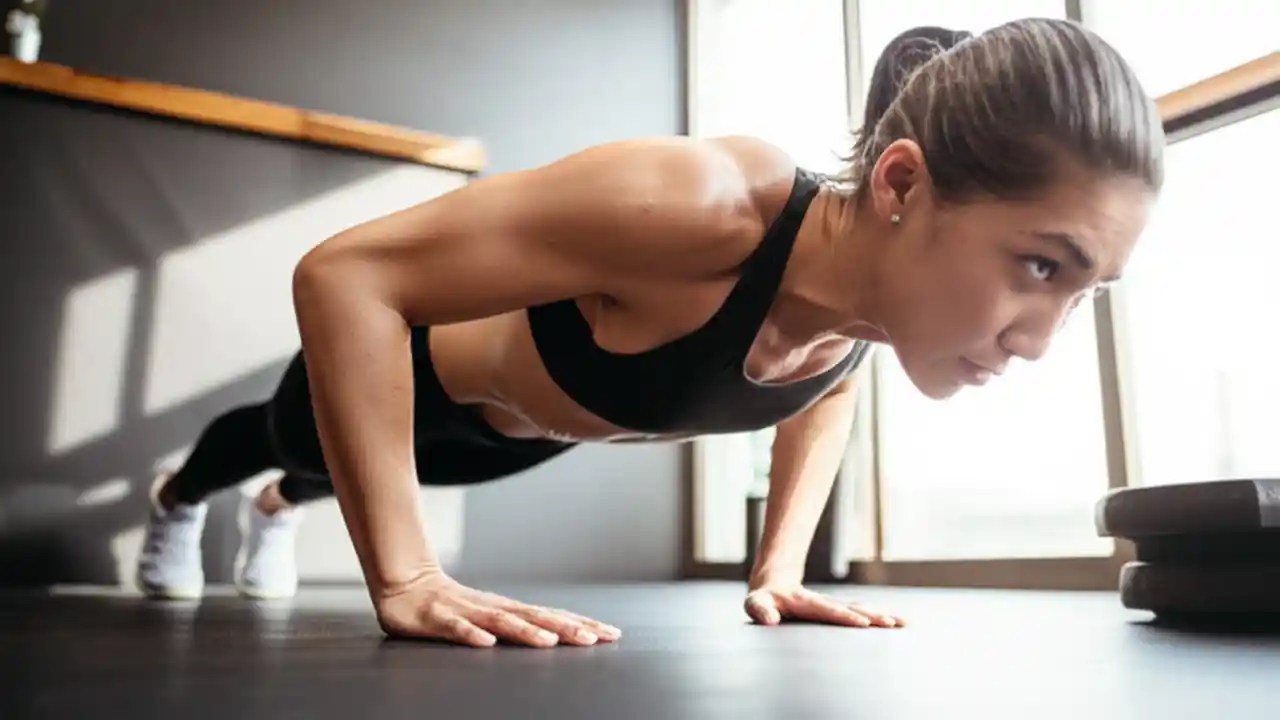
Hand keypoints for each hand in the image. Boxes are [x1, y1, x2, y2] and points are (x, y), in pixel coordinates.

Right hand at [375, 570, 622, 647]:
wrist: (405, 582)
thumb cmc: (449, 605)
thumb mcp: (488, 617)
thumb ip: (516, 626)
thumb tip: (555, 637)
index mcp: (507, 609)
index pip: (551, 616)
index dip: (581, 624)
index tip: (611, 634)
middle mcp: (493, 608)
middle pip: (534, 617)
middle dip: (566, 628)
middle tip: (595, 639)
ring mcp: (466, 612)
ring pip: (501, 622)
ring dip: (526, 632)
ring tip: (549, 642)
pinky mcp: (437, 620)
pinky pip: (456, 629)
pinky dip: (471, 635)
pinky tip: (486, 643)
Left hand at [743, 582, 904, 628]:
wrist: (774, 583)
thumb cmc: (763, 600)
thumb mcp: (755, 604)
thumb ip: (761, 610)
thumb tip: (769, 620)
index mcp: (806, 603)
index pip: (828, 611)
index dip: (845, 617)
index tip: (864, 623)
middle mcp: (825, 602)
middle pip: (852, 609)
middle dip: (872, 616)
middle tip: (892, 624)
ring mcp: (834, 605)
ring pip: (861, 609)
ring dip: (881, 616)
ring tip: (903, 623)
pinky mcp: (839, 610)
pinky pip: (862, 612)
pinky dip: (879, 617)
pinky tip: (898, 623)